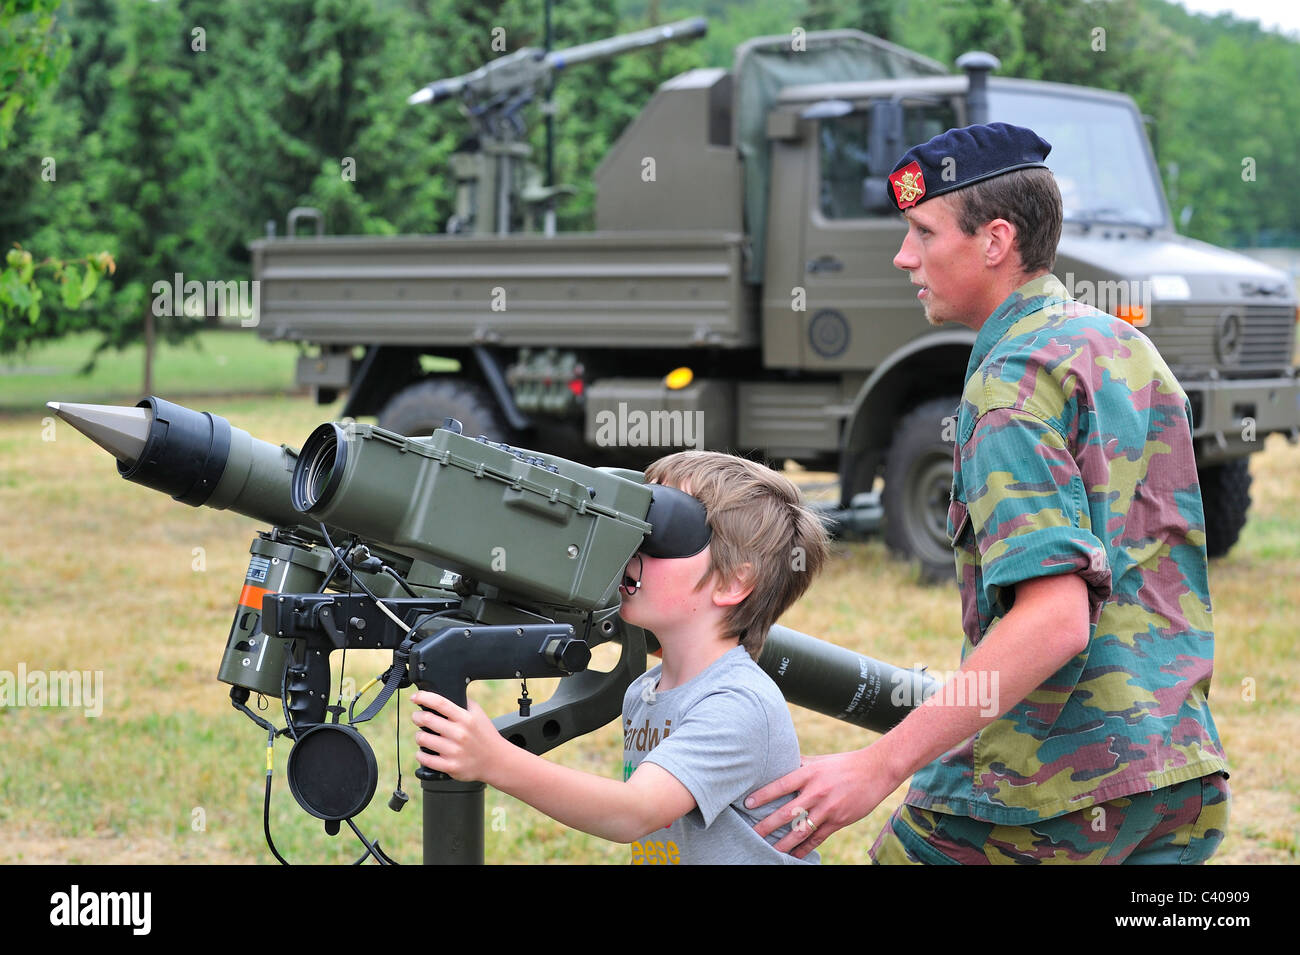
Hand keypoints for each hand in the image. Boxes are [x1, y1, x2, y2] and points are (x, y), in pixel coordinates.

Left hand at [410, 690, 505, 782]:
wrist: (496, 760)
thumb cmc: (485, 735)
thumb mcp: (478, 714)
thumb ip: (462, 702)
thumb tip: (443, 693)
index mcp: (466, 718)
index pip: (440, 703)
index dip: (423, 697)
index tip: (415, 697)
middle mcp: (460, 734)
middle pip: (426, 719)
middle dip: (417, 717)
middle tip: (418, 717)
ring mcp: (454, 751)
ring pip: (422, 739)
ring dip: (419, 736)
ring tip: (424, 735)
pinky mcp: (450, 766)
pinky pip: (425, 759)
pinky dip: (420, 754)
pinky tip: (425, 751)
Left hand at [744, 745, 900, 858]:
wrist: (875, 771)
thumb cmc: (844, 764)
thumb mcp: (820, 760)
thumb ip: (800, 763)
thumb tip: (779, 761)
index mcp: (809, 773)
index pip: (781, 785)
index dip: (763, 795)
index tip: (747, 804)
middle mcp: (817, 792)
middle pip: (787, 812)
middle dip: (767, 825)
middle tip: (752, 834)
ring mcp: (828, 808)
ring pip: (801, 830)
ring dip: (784, 843)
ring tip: (769, 850)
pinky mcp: (839, 821)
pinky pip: (818, 838)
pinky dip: (805, 848)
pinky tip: (795, 855)